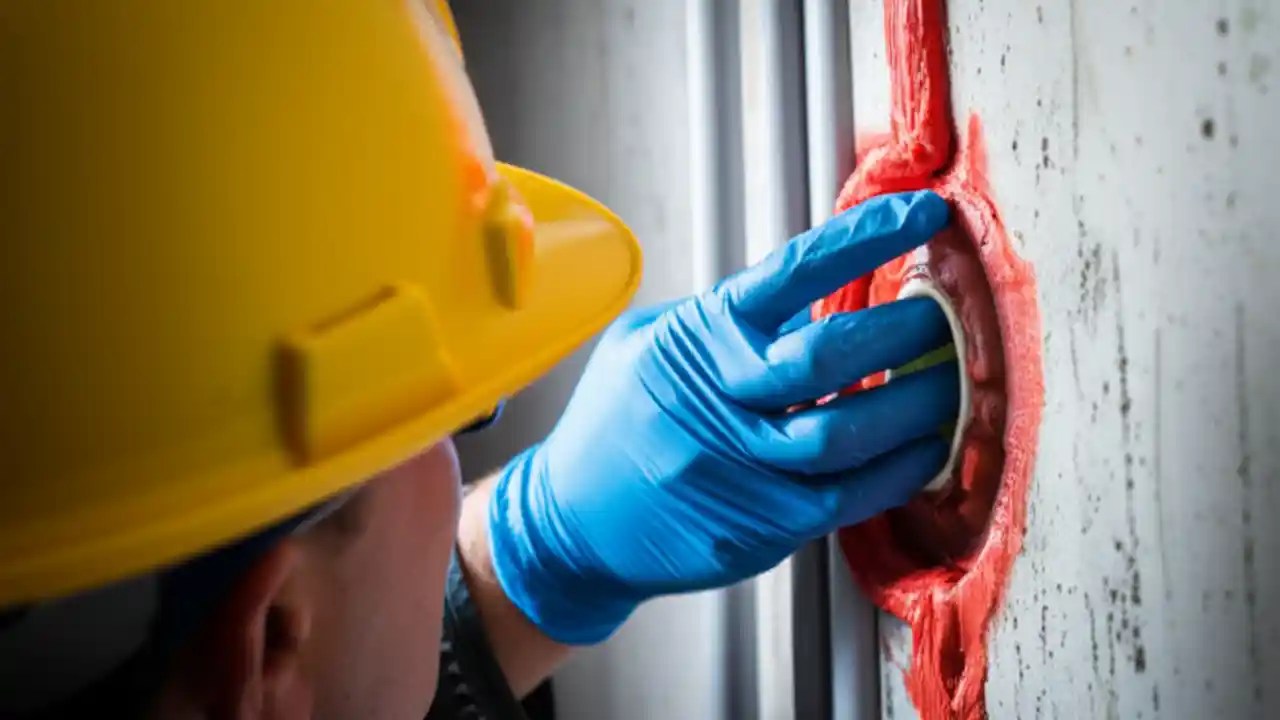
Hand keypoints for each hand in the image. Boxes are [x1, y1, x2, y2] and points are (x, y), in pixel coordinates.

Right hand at [487, 190, 958, 643]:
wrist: (572, 525)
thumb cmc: (614, 423)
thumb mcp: (644, 343)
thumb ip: (722, 316)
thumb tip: (813, 286)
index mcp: (696, 337)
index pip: (792, 272)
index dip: (865, 237)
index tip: (924, 212)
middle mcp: (718, 398)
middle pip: (830, 355)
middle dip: (906, 331)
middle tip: (953, 317)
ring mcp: (738, 467)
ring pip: (846, 432)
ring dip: (917, 406)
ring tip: (956, 384)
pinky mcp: (759, 526)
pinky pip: (846, 497)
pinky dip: (897, 472)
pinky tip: (925, 450)